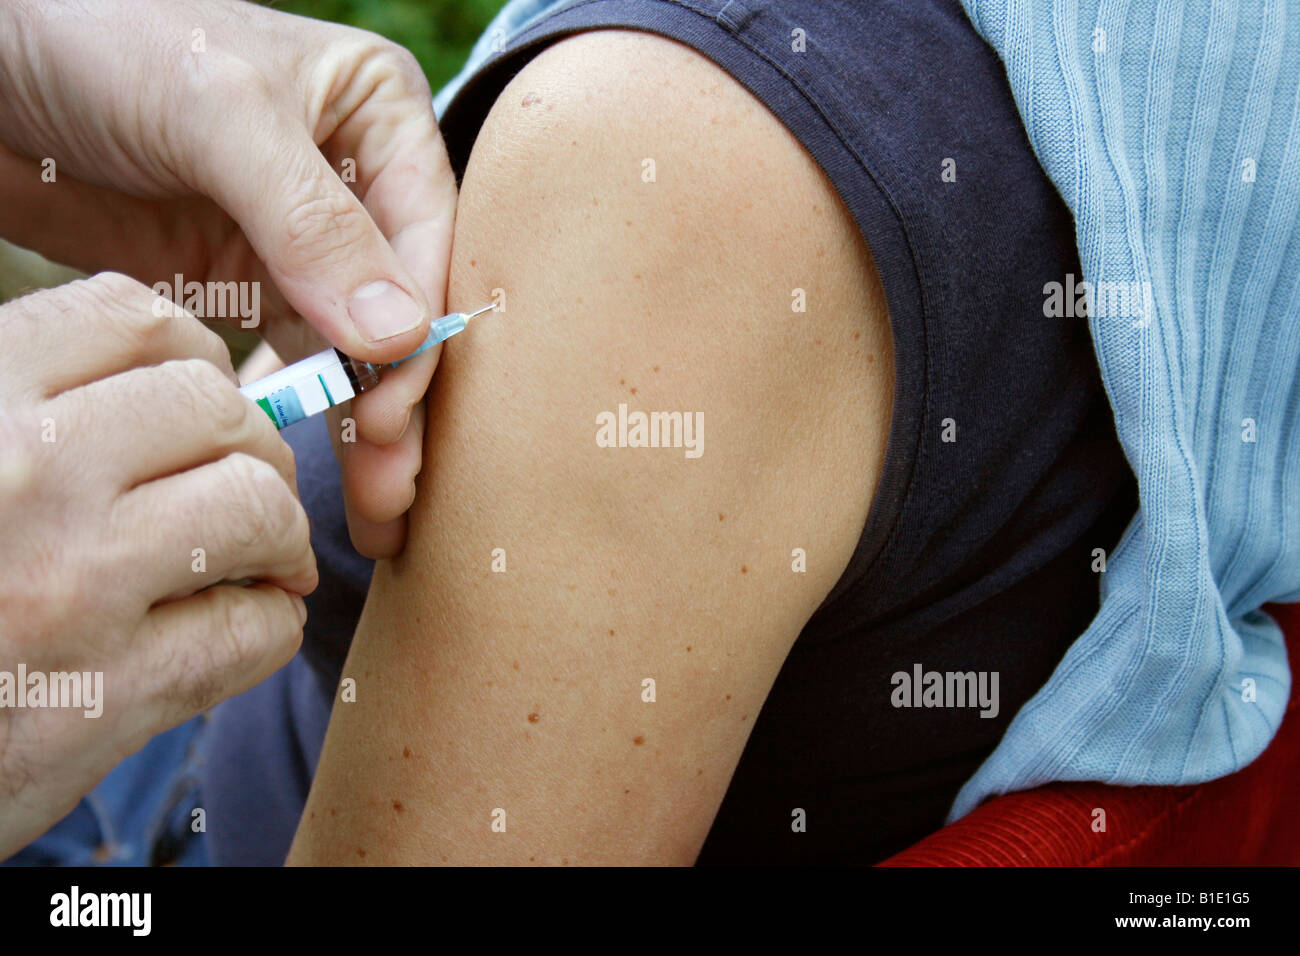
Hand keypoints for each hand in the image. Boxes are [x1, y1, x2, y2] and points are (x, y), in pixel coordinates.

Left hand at [0, 0, 457, 555]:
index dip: (416, 333)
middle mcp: (356, 180)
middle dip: (402, 400)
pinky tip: (324, 467)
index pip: (426, 240)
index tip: (390, 415)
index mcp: (379, 117)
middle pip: (403, 307)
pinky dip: (313, 412)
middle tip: (393, 492)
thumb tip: (397, 336)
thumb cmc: (102, 38)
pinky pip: (298, 357)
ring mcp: (303, 238)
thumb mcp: (220, 114)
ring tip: (377, 508)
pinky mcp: (248, 280)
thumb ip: (313, 223)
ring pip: (358, 346)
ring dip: (368, 424)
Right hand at [0, 273, 316, 857]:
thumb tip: (207, 369)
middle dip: (254, 447)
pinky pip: (256, 629)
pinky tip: (229, 632)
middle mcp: (16, 478)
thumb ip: (43, 406)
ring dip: (279, 535)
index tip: (198, 401)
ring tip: (256, 560)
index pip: (130, 318)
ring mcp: (65, 588)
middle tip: (243, 488)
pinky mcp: (107, 697)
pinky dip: (268, 627)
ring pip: (255, 506)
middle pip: (214, 409)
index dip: (192, 356)